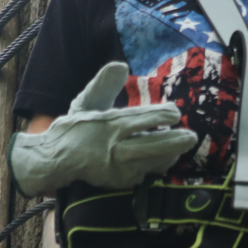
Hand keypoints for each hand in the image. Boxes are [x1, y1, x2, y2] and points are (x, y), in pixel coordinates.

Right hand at [8, 61, 199, 196]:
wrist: (55, 160)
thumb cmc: (75, 127)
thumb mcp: (86, 102)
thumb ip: (104, 85)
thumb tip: (121, 65)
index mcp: (105, 125)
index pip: (137, 120)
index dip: (158, 116)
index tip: (175, 112)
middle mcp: (111, 147)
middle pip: (147, 146)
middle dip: (173, 141)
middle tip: (192, 136)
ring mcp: (114, 168)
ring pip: (148, 163)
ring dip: (168, 154)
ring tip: (183, 146)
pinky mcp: (116, 182)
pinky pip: (143, 175)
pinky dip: (157, 166)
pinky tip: (168, 158)